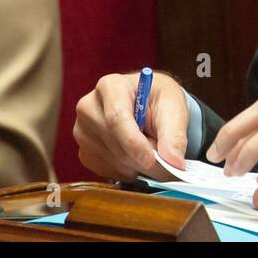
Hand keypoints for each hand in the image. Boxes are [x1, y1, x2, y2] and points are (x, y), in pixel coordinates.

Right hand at [72, 71, 188, 180]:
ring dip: (138, 165)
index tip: (152, 161)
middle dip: (142, 158)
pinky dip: (128, 171)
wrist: (148, 105)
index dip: (134, 143)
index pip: (117, 118)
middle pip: (114, 142)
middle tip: (166, 164)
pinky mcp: (85, 152)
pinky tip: (137, 157)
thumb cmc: (159, 100)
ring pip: (112, 161)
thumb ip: (175, 134)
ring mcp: (83, 131)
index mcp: (111, 86)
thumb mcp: (174, 108)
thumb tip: (174, 162)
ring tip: (152, 151)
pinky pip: (107, 171)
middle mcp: (89, 107)